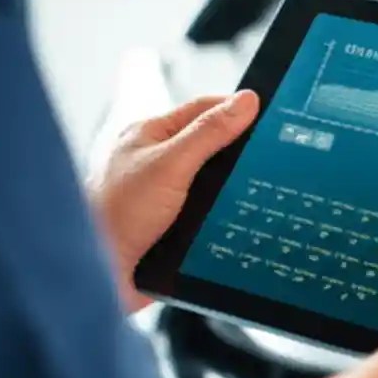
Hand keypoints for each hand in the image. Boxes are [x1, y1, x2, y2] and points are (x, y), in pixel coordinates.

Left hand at [86, 91, 259, 311]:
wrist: (100, 275)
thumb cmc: (117, 214)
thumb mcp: (170, 165)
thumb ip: (209, 132)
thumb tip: (246, 101)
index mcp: (150, 135)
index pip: (203, 109)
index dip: (237, 109)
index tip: (272, 116)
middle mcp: (156, 161)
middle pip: (211, 145)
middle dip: (240, 151)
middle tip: (277, 154)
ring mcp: (164, 194)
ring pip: (212, 182)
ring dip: (233, 187)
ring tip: (267, 186)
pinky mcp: (172, 225)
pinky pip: (208, 212)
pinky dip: (224, 214)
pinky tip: (245, 218)